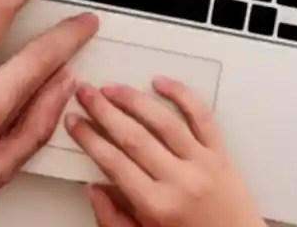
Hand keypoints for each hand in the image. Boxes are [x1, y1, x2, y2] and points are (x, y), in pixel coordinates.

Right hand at [67, 78, 264, 226]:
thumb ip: (114, 220)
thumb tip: (94, 190)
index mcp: (157, 206)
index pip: (113, 162)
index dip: (89, 138)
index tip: (74, 122)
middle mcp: (180, 181)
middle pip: (133, 136)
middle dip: (103, 111)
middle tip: (85, 93)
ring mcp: (203, 163)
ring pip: (163, 121)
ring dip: (134, 99)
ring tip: (113, 87)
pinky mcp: (222, 153)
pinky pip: (202, 116)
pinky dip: (182, 94)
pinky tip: (161, 82)